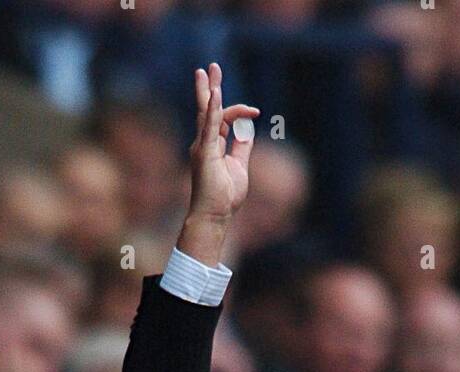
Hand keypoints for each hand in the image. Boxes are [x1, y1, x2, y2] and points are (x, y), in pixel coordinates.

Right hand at [178, 62, 258, 264]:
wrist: (214, 216)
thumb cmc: (225, 197)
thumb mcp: (239, 166)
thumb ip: (242, 146)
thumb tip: (248, 129)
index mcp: (212, 146)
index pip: (224, 119)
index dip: (240, 112)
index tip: (256, 111)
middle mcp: (204, 143)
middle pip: (208, 109)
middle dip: (210, 87)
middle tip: (211, 68)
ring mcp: (202, 147)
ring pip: (205, 113)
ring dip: (208, 92)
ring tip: (207, 72)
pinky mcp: (205, 153)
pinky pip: (209, 127)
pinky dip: (212, 110)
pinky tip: (215, 95)